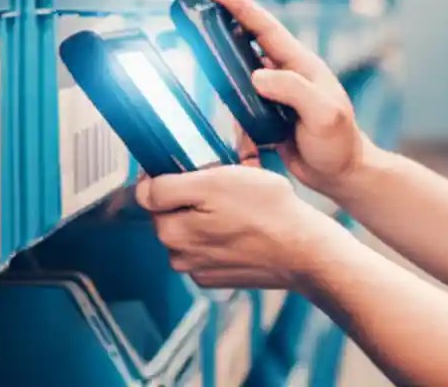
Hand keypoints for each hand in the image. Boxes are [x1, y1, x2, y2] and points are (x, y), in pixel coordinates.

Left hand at [134, 165, 341, 288]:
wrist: (304, 251)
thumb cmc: (268, 212)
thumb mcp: (217, 182)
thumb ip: (169, 187)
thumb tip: (144, 188)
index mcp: (171, 230)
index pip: (150, 193)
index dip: (171, 175)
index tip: (193, 170)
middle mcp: (177, 254)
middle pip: (171, 212)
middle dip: (192, 197)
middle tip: (225, 188)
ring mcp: (198, 268)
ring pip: (191, 229)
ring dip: (206, 217)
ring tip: (238, 211)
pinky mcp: (217, 277)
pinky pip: (207, 247)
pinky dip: (219, 237)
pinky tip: (242, 231)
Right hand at [206, 0, 376, 197]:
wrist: (341, 175)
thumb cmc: (338, 144)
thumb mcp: (322, 114)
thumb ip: (293, 91)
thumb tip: (256, 75)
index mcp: (301, 64)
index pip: (264, 27)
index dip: (238, 6)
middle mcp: (286, 73)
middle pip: (248, 39)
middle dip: (223, 21)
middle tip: (195, 12)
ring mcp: (276, 92)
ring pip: (242, 66)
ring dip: (221, 54)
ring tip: (196, 43)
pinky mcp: (267, 113)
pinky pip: (240, 95)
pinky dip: (225, 88)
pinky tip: (210, 87)